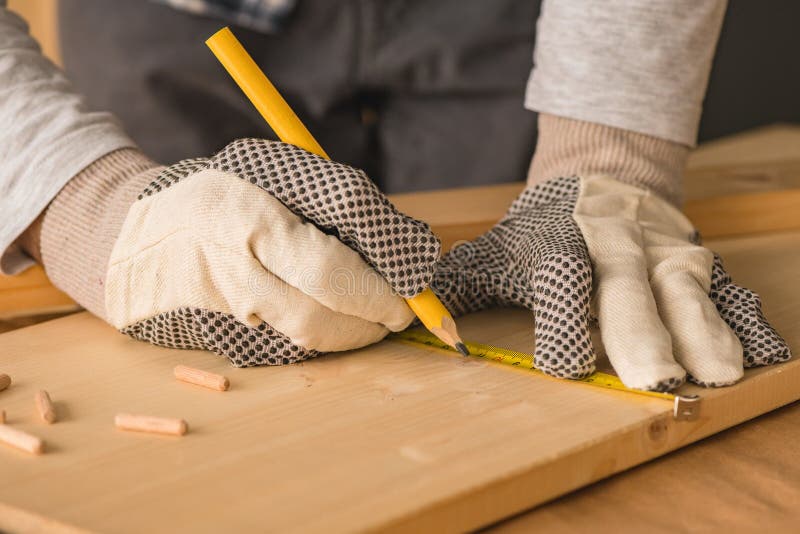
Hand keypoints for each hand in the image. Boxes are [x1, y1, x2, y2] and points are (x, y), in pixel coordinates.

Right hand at [45, 140, 440, 364]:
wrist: (132, 240)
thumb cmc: (222, 195)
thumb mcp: (278, 171)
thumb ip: (345, 201)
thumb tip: (411, 250)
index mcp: (247, 212)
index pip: (336, 240)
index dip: (388, 265)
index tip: (416, 274)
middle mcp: (230, 263)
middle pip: (325, 301)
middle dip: (378, 310)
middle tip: (401, 312)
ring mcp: (223, 307)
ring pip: (310, 333)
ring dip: (356, 333)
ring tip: (375, 319)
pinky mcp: (220, 339)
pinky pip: (290, 346)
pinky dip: (325, 339)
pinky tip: (336, 324)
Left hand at [432, 175, 789, 390]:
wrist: (600, 177)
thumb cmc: (541, 232)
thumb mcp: (496, 251)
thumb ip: (457, 286)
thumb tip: (418, 322)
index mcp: (559, 244)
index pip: (561, 278)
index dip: (563, 319)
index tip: (566, 365)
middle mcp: (615, 244)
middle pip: (629, 282)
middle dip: (643, 328)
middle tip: (655, 376)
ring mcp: (663, 250)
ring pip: (686, 283)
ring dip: (703, 326)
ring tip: (717, 372)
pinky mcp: (698, 260)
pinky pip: (727, 287)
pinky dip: (746, 317)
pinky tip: (763, 350)